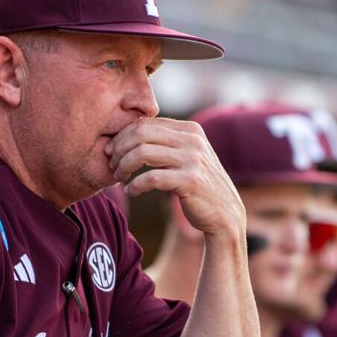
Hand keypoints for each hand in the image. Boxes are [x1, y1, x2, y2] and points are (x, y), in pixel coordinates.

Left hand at [107, 118, 244, 237]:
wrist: (225, 214)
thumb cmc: (199, 186)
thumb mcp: (187, 157)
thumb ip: (167, 143)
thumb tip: (129, 133)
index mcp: (190, 129)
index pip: (147, 122)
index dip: (123, 135)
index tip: (112, 151)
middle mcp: (193, 140)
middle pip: (141, 134)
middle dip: (120, 148)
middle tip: (111, 164)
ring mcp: (193, 159)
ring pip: (142, 154)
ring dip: (124, 166)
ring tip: (118, 178)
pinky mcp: (190, 181)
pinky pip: (151, 178)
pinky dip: (135, 185)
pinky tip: (131, 191)